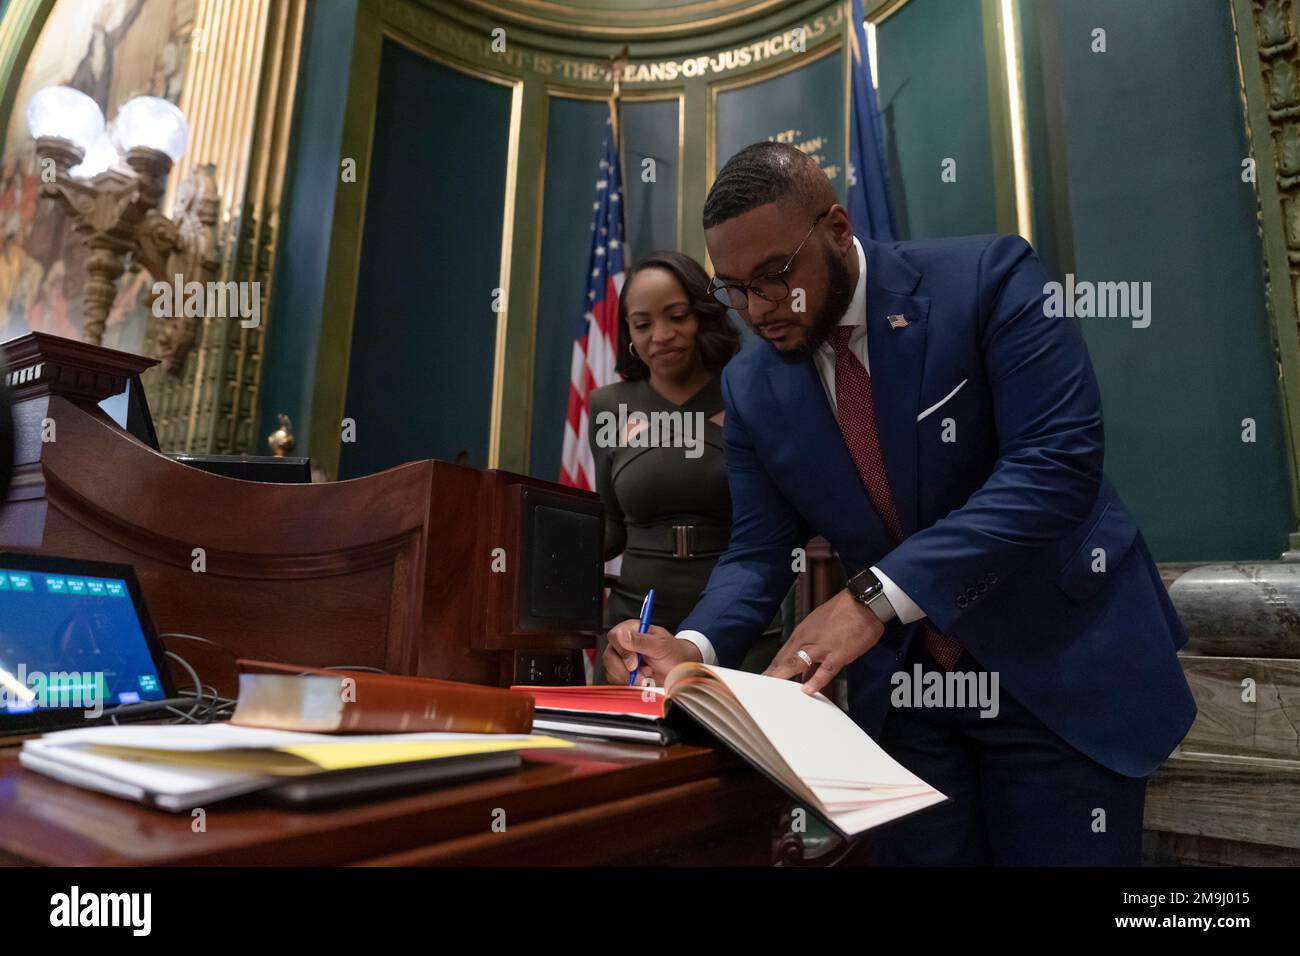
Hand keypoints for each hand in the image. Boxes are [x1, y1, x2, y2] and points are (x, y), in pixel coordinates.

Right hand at [603, 619, 701, 685]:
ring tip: (647, 674)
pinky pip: (616, 680)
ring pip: (611, 670)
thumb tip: (622, 634)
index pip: (614, 637)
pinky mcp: (622, 673)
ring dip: (629, 677)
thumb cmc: (673, 653)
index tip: (635, 662)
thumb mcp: (660, 645)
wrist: (680, 669)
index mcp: (632, 630)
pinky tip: (643, 680)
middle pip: (609, 656)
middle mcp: (624, 643)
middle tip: (643, 672)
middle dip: (625, 669)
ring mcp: (622, 659)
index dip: (623, 651)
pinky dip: (630, 684)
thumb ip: (640, 640)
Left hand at [763, 589, 883, 695]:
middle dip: (771, 677)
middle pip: (784, 661)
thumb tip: (804, 672)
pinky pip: (825, 669)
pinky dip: (816, 680)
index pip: (781, 656)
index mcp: (801, 634)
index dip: (771, 671)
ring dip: (783, 677)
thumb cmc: (842, 614)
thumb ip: (810, 651)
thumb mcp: (819, 628)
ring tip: (772, 692)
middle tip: (760, 691)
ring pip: (797, 664)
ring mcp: (821, 647)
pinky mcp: (838, 653)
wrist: (862, 603)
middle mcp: (806, 640)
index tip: (762, 681)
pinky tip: (808, 690)